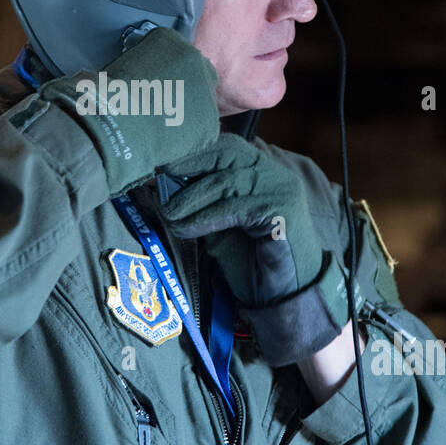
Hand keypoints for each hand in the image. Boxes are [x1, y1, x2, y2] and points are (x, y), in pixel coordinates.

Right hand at [37, 27, 220, 195]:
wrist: (116, 123)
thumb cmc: (106, 93)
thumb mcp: (123, 64)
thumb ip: (142, 64)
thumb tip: (144, 76)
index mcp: (170, 40)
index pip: (175, 53)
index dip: (165, 71)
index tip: (153, 84)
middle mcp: (195, 59)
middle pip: (197, 72)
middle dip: (184, 86)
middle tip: (163, 104)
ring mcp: (206, 91)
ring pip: (201, 102)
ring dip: (188, 111)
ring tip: (163, 125)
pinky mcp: (209, 122)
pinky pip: (201, 129)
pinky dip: (188, 137)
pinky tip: (167, 141)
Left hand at [160, 134, 348, 366]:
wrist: (286, 297)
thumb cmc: (253, 263)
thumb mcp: (221, 227)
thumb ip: (202, 206)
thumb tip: (164, 191)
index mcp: (262, 171)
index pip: (226, 147)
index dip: (193, 152)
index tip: (162, 164)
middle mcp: (274, 174)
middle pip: (226, 152)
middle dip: (189, 164)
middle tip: (159, 177)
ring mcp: (279, 190)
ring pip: (225, 181)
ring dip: (190, 198)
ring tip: (168, 214)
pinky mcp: (280, 210)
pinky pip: (233, 207)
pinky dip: (204, 218)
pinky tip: (185, 229)